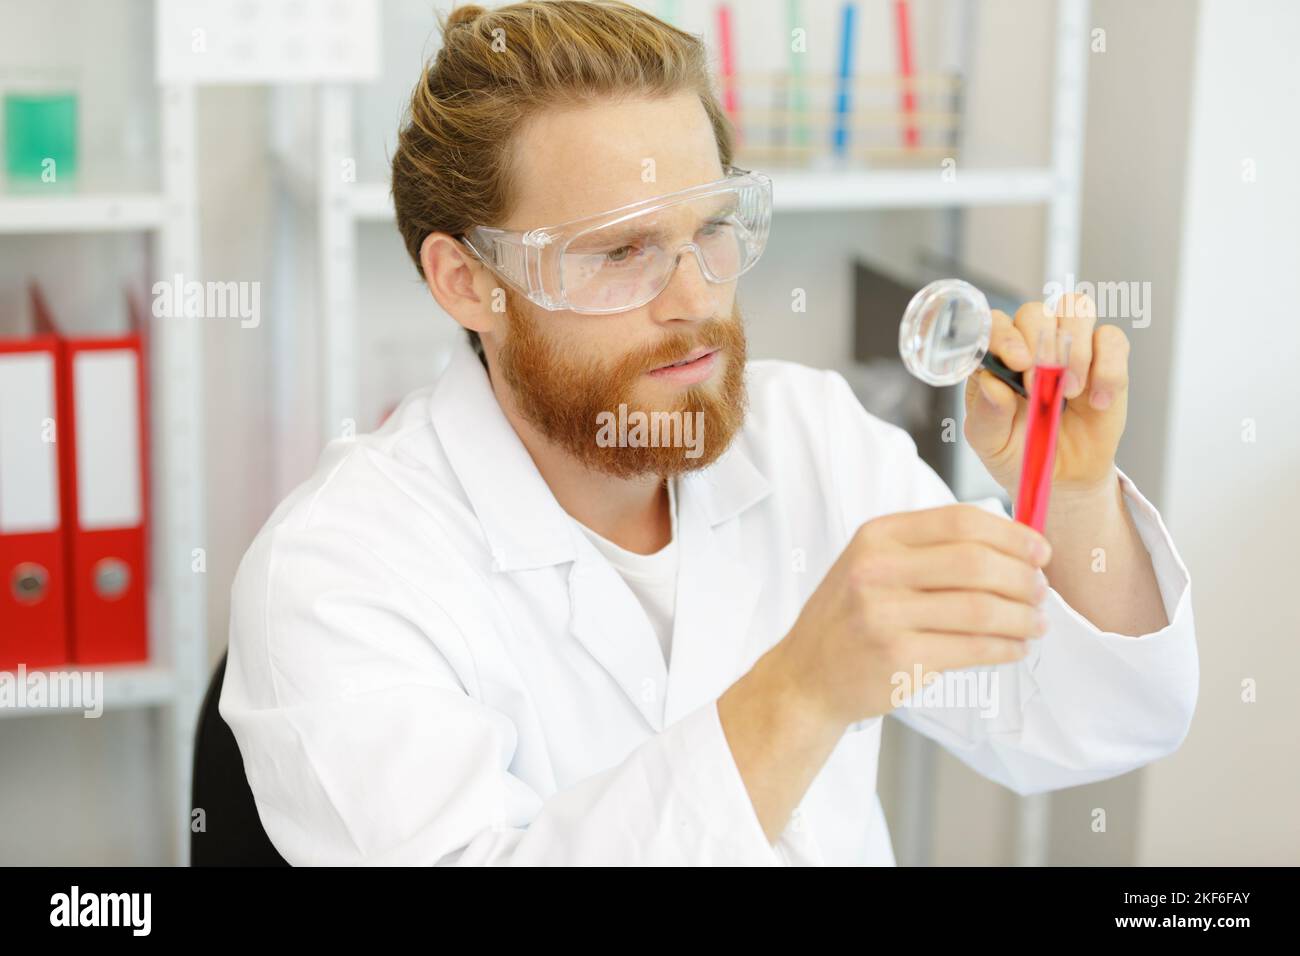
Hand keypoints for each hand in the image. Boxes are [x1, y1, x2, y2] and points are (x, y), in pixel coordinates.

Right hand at [770, 503, 1051, 728]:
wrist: (806, 676)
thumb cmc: (848, 619)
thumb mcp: (871, 564)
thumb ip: (928, 549)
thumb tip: (1010, 544)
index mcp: (877, 537)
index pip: (959, 521)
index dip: (1011, 535)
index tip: (1039, 551)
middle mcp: (876, 570)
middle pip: (975, 562)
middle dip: (1022, 577)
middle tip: (1041, 590)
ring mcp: (885, 615)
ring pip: (980, 608)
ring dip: (1022, 617)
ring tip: (1036, 623)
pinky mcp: (898, 657)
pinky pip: (971, 648)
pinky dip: (1005, 648)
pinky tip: (1014, 647)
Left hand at [963, 293, 1128, 499]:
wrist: (1063, 476)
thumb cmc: (1020, 452)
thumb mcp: (991, 443)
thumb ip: (987, 413)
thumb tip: (992, 384)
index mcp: (995, 359)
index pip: (995, 325)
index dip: (1006, 336)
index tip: (1017, 363)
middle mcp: (1031, 343)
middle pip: (1035, 312)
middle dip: (1041, 346)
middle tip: (1041, 388)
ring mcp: (1070, 346)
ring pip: (1076, 309)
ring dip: (1075, 351)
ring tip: (1070, 392)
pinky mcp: (1105, 358)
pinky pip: (1113, 338)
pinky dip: (1108, 369)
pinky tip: (1097, 402)